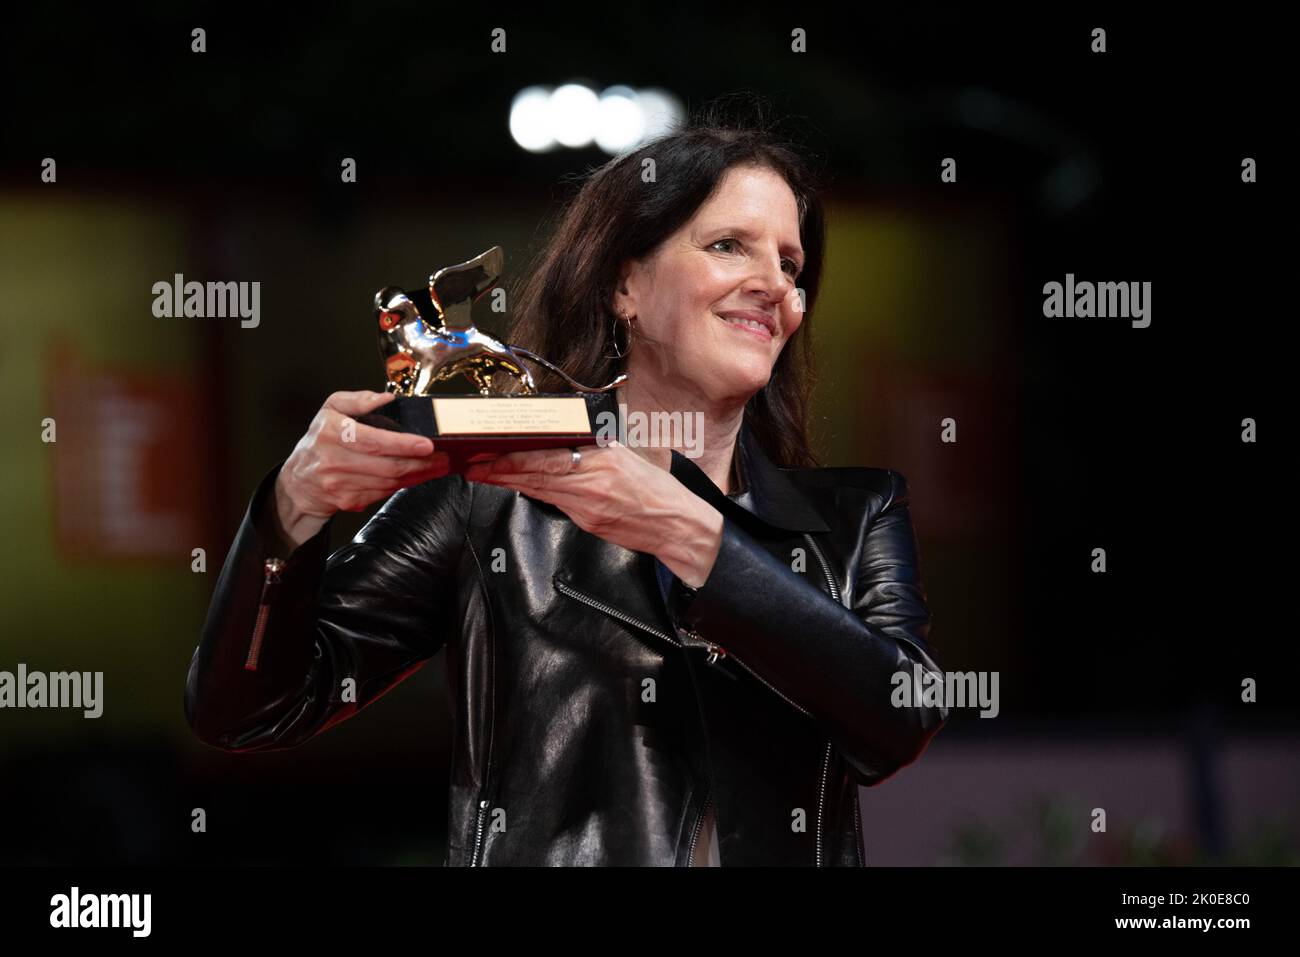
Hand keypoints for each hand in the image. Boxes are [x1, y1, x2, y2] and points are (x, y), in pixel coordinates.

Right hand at [272, 391, 450, 551]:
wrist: (299, 480)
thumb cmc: (321, 439)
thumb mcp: (332, 409)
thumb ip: (359, 399)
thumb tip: (387, 398)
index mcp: (332, 433)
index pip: (373, 440)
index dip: (403, 444)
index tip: (427, 444)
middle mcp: (334, 460)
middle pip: (387, 466)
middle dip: (421, 463)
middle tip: (442, 457)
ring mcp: (340, 484)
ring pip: (389, 482)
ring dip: (417, 475)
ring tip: (437, 466)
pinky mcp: (348, 501)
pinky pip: (383, 493)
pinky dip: (403, 485)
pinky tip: (416, 476)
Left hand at [463, 441, 723, 586]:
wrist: (678, 526)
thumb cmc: (657, 490)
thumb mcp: (628, 457)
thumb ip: (595, 450)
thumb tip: (563, 441)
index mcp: (603, 459)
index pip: (548, 455)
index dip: (514, 455)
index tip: (489, 450)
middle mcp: (592, 481)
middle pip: (536, 474)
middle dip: (499, 469)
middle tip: (472, 465)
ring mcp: (588, 505)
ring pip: (540, 489)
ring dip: (509, 482)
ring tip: (482, 474)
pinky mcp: (589, 522)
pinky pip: (555, 503)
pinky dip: (533, 493)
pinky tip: (517, 488)